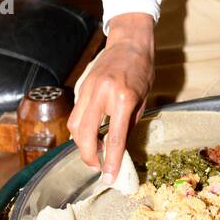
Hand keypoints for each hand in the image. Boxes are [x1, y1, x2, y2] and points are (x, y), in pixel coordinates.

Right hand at [67, 13, 154, 180]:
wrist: (129, 42)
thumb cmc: (142, 69)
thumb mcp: (143, 100)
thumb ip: (130, 125)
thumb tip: (119, 150)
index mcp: (124, 98)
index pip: (114, 138)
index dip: (111, 161)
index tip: (109, 177)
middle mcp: (102, 94)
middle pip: (86, 135)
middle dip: (89, 156)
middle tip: (98, 167)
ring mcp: (88, 90)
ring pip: (75, 126)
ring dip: (83, 144)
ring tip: (96, 152)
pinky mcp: (80, 88)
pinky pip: (77, 114)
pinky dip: (82, 129)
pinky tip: (92, 134)